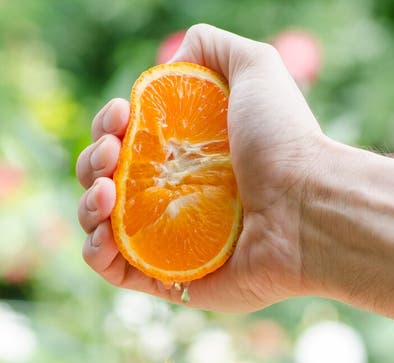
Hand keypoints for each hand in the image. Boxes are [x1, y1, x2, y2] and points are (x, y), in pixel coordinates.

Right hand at [76, 24, 324, 311]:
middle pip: (106, 182)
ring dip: (87, 204)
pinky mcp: (172, 282)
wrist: (306, 208)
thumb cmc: (285, 142)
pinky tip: (103, 232)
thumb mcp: (255, 67)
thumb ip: (210, 48)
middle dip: (92, 162)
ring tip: (105, 191)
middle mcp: (176, 199)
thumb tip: (170, 62)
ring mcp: (172, 243)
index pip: (126, 144)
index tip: (120, 116)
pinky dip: (95, 253)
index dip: (109, 128)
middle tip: (112, 153)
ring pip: (102, 226)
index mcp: (188, 157)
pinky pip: (115, 272)